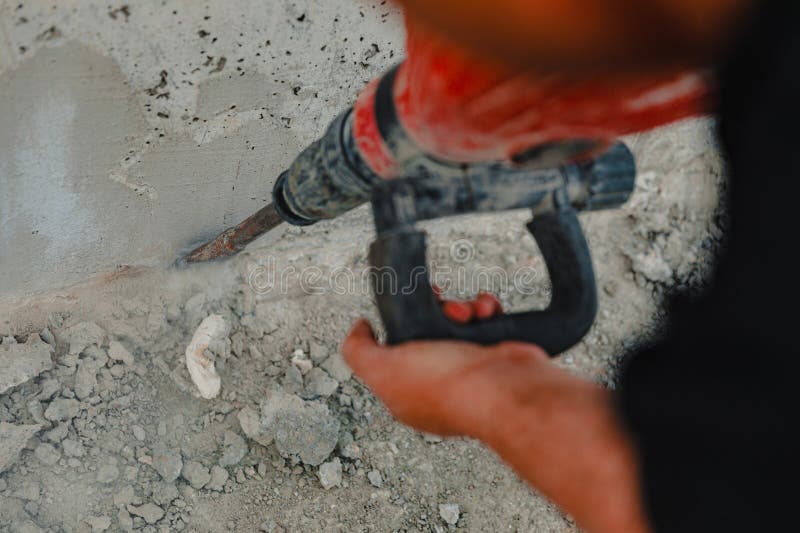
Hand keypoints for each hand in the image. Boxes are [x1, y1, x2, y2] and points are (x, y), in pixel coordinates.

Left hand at [342, 295, 650, 532]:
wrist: (506, 388)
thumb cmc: (449, 385)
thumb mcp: (383, 369)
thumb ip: (359, 351)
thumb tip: (357, 330)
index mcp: (407, 392)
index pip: (391, 351)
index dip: (394, 326)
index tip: (403, 308)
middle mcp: (438, 383)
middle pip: (424, 330)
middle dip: (433, 311)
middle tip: (443, 309)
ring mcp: (468, 370)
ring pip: (455, 322)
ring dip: (461, 307)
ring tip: (468, 312)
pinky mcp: (493, 356)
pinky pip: (484, 321)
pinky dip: (485, 310)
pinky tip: (487, 313)